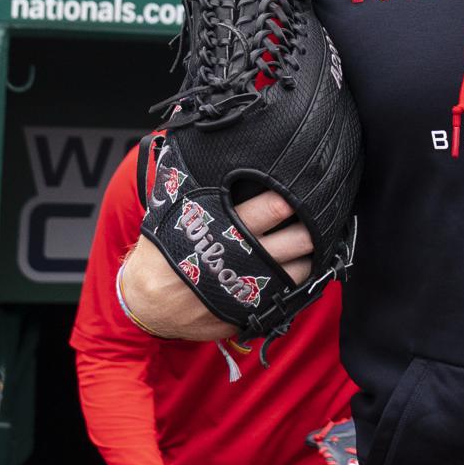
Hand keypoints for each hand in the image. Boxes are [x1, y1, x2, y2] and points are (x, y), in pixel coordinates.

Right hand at [115, 190, 315, 342]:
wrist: (145, 304)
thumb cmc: (160, 253)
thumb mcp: (171, 217)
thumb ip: (191, 190)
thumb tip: (198, 152)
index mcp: (219, 232)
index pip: (262, 212)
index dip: (285, 201)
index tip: (301, 192)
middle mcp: (235, 262)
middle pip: (289, 243)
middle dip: (308, 230)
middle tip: (318, 219)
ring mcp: (243, 290)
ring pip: (294, 273)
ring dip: (307, 258)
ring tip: (312, 245)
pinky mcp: (246, 313)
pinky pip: (282, 299)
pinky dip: (293, 286)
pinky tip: (297, 273)